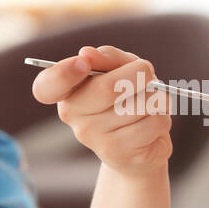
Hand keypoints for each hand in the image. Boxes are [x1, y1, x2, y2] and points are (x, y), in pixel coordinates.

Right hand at [31, 45, 171, 177]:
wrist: (142, 144)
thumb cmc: (128, 98)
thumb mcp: (121, 69)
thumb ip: (108, 58)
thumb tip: (88, 53)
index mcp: (66, 91)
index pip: (46, 87)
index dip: (63, 73)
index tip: (83, 63)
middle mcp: (72, 116)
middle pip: (107, 88)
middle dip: (139, 75)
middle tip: (147, 73)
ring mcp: (93, 138)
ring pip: (139, 105)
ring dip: (156, 99)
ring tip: (150, 106)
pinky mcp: (119, 154)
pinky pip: (153, 123)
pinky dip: (162, 118)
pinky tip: (153, 124)